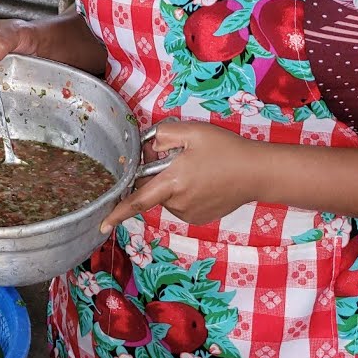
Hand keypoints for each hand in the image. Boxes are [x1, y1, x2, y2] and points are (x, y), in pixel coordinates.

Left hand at [100, 120, 262, 230]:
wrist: (257, 172)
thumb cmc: (225, 150)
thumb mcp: (193, 132)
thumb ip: (164, 136)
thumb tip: (148, 148)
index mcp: (173, 183)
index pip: (138, 201)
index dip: (117, 212)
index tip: (101, 224)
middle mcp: (179, 203)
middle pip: (153, 190)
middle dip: (158, 176)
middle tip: (181, 158)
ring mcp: (190, 213)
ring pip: (167, 197)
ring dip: (172, 184)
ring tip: (197, 170)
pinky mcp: (199, 218)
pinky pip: (180, 204)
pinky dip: (184, 193)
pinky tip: (202, 181)